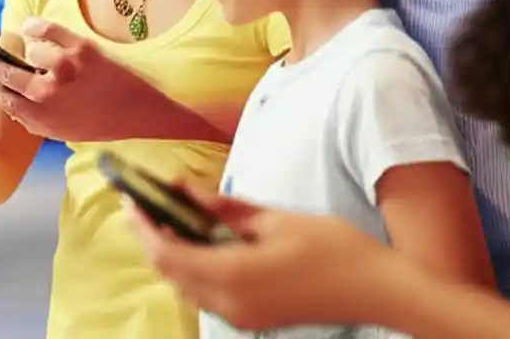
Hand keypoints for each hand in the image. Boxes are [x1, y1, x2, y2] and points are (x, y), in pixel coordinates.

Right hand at [0, 18, 158, 141]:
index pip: (1, 95)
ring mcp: (64, 70)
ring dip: (33, 52)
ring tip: (40, 54)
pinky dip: (33, 26)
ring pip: (29, 51)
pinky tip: (30, 27)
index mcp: (41, 118)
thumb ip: (32, 118)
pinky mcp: (81, 49)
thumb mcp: (60, 132)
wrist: (140, 112)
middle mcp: (47, 95)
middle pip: (5, 73)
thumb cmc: (100, 122)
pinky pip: (44, 30)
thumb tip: (7, 97)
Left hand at [128, 185, 394, 331]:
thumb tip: (186, 193)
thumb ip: (225, 209)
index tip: (132, 198)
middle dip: (154, 236)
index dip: (144, 225)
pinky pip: (208, 292)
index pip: (167, 253)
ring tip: (171, 215)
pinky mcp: (252, 318)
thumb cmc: (334, 250)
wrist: (378, 291)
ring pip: (187, 284)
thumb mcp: (276, 220)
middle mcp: (230, 303)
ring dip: (173, 251)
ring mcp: (241, 316)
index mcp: (233, 276)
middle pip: (171, 272)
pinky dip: (195, 265)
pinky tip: (201, 239)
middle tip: (146, 202)